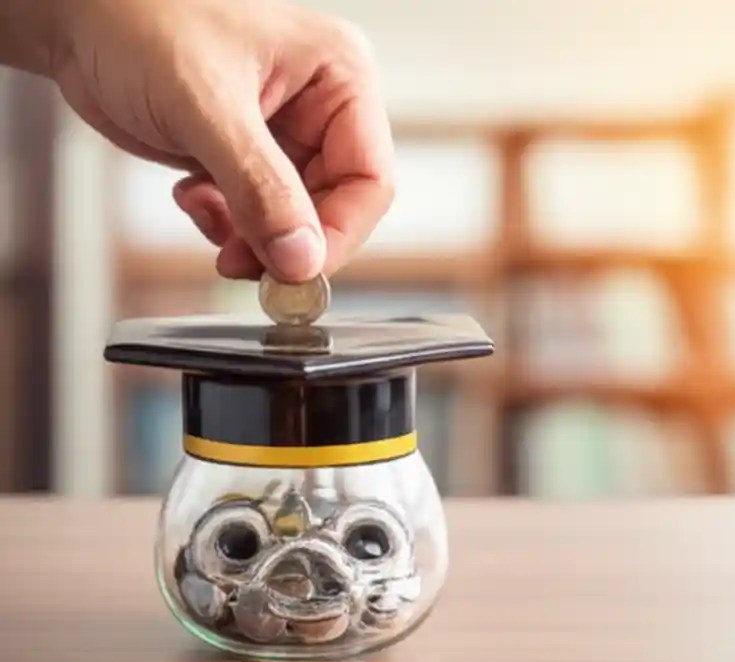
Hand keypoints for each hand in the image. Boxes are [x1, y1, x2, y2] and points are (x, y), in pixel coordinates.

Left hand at [37, 0, 394, 280]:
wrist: (74, 15)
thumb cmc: (137, 20)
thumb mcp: (206, 106)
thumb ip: (260, 187)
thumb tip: (302, 258)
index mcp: (339, 76)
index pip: (369, 178)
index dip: (338, 232)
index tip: (297, 270)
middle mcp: (321, 104)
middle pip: (335, 205)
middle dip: (288, 241)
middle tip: (246, 265)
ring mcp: (284, 131)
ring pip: (295, 216)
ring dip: (254, 238)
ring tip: (214, 231)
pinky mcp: (246, 152)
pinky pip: (258, 212)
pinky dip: (227, 222)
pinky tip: (192, 197)